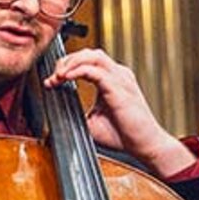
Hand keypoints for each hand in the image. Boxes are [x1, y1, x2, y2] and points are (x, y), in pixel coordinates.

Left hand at [49, 48, 195, 175]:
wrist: (146, 146)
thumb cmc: (124, 136)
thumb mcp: (92, 123)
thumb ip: (77, 113)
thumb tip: (57, 113)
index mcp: (114, 79)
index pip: (88, 60)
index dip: (67, 66)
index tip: (52, 81)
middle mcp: (119, 75)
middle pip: (89, 53)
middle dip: (67, 61)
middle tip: (53, 77)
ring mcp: (120, 79)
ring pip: (93, 57)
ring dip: (72, 62)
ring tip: (58, 75)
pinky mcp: (119, 89)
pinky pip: (96, 72)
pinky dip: (78, 71)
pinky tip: (66, 78)